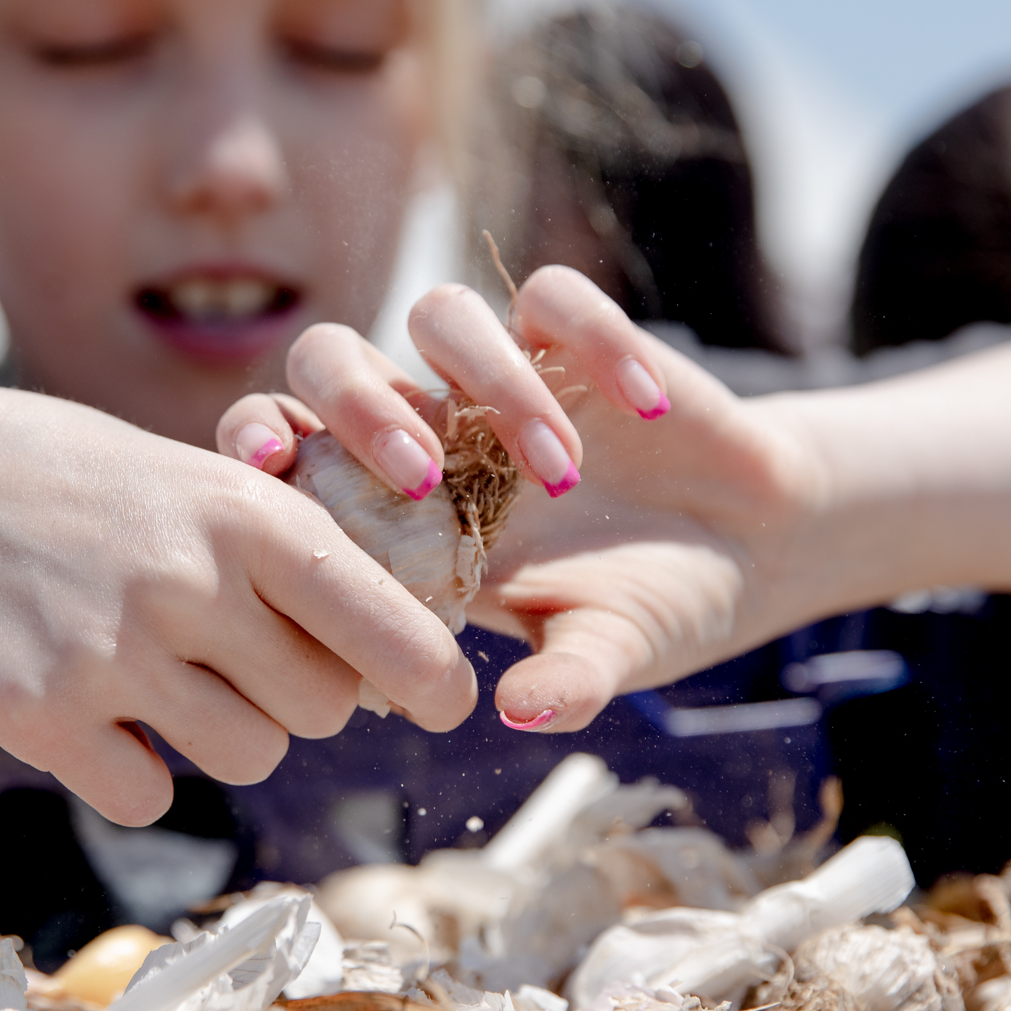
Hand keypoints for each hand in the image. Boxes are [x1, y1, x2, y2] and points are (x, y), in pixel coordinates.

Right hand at [0, 387, 475, 823]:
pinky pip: (150, 799)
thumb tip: (391, 669)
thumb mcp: (197, 479)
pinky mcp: (38, 716)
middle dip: (300, 699)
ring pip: (247, 759)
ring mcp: (110, 654)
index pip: (385, 622)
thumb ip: (289, 559)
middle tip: (236, 656)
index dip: (430, 676)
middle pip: (322, 711)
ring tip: (156, 668)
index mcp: (243, 512)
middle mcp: (187, 582)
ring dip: (221, 734)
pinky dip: (136, 772)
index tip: (446, 701)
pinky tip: (93, 705)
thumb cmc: (80, 485)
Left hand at [218, 267, 821, 732]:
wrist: (751, 544)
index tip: (269, 471)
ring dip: (490, 385)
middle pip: (333, 358)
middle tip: (424, 479)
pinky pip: (555, 297)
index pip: (291, 446)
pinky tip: (645, 405)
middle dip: (356, 405)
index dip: (259, 442)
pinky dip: (593, 338)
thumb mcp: (609, 651)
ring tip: (563, 473)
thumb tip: (520, 713)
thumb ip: (565, 681)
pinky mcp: (580, 335)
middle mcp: (437, 426)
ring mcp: (505, 372)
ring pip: (442, 314)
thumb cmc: (649, 604)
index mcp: (401, 506)